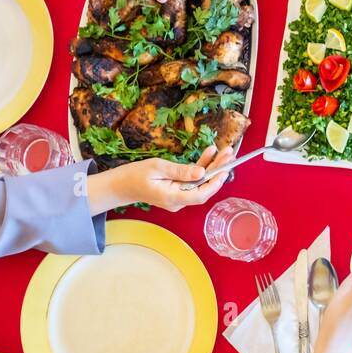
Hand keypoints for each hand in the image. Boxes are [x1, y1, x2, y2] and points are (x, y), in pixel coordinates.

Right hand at [87, 145, 233, 213]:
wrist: (121, 185)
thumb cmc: (135, 175)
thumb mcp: (157, 168)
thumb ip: (180, 171)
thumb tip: (201, 172)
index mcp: (173, 198)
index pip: (200, 195)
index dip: (215, 183)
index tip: (225, 169)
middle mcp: (178, 201)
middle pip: (204, 188)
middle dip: (218, 171)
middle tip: (230, 154)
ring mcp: (179, 197)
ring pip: (200, 183)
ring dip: (212, 167)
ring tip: (224, 151)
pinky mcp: (178, 191)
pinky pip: (193, 180)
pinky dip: (201, 167)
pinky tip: (209, 153)